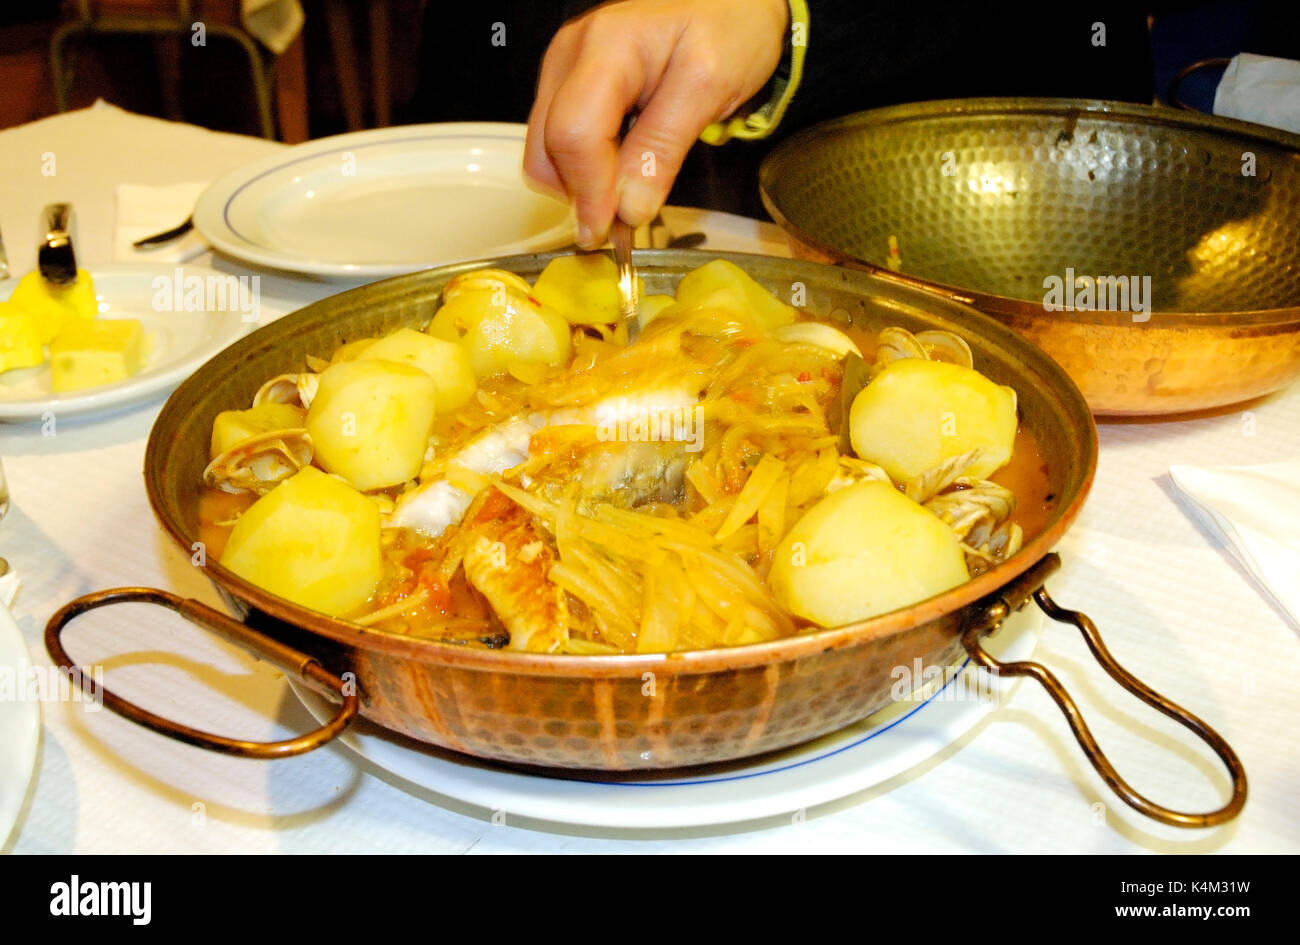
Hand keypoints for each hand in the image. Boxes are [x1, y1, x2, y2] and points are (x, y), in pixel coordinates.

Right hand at [524, 0, 787, 248]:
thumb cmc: (728, 25)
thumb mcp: (710, 87)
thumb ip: (664, 148)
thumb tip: (629, 208)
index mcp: (606, 47)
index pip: (574, 136)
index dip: (589, 193)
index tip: (611, 233)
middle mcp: (572, 55)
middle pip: (547, 149)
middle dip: (582, 194)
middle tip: (627, 220)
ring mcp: (565, 69)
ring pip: (546, 152)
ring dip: (583, 185)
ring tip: (632, 188)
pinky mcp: (570, 85)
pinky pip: (560, 142)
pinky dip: (586, 170)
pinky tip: (622, 170)